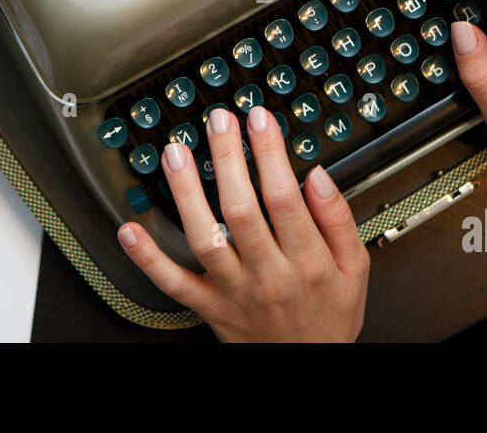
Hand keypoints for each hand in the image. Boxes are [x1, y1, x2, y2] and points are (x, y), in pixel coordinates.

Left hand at [117, 106, 368, 341]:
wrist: (308, 367)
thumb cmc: (329, 317)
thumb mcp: (356, 269)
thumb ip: (338, 220)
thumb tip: (318, 175)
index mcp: (307, 262)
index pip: (284, 197)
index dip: (269, 152)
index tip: (259, 119)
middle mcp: (268, 275)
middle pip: (241, 209)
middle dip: (228, 158)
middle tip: (219, 121)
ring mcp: (234, 291)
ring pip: (205, 238)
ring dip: (186, 192)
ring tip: (176, 153)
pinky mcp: (209, 306)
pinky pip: (173, 283)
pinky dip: (148, 259)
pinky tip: (130, 231)